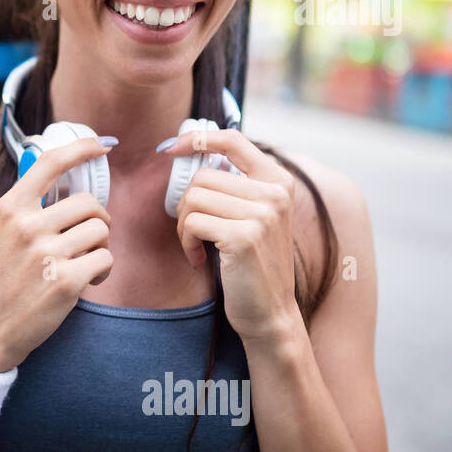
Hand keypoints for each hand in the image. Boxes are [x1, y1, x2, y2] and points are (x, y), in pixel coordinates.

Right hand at [0, 137, 113, 372]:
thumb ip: (9, 213)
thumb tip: (38, 184)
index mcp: (9, 209)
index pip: (51, 163)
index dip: (81, 149)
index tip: (101, 144)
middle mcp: (28, 225)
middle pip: (88, 203)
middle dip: (96, 219)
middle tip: (88, 237)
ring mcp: (47, 253)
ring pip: (101, 231)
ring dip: (100, 246)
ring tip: (85, 263)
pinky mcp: (66, 281)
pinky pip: (105, 260)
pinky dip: (102, 270)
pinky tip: (88, 280)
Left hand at [164, 128, 303, 345]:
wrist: (271, 312)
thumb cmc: (254, 264)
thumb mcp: (254, 216)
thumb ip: (235, 186)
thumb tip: (192, 151)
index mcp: (279, 181)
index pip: (233, 139)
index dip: (198, 138)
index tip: (172, 148)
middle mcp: (275, 192)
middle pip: (202, 177)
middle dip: (187, 206)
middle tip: (195, 233)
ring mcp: (262, 213)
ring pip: (193, 199)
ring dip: (185, 227)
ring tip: (199, 247)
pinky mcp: (244, 236)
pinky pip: (192, 223)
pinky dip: (187, 243)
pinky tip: (201, 259)